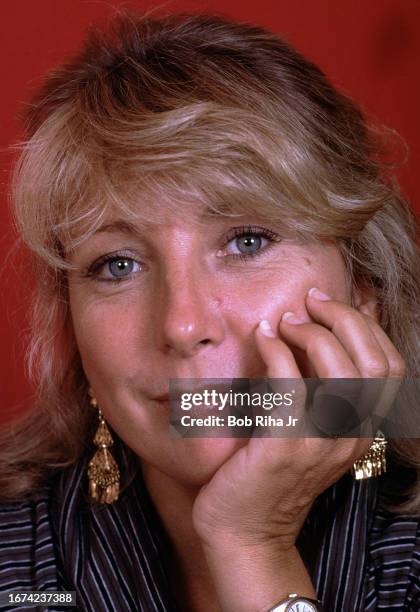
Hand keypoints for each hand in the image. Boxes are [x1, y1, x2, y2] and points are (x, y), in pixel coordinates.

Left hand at [192, 287, 405, 550]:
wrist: (244, 531)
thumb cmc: (270, 473)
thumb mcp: (310, 433)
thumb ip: (322, 393)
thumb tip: (318, 333)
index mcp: (362, 430)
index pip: (390, 365)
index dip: (365, 325)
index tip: (330, 303)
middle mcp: (352, 436)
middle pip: (373, 360)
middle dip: (343, 318)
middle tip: (309, 301)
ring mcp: (322, 442)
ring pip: (342, 369)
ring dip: (312, 332)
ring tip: (284, 321)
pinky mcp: (285, 444)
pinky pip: (291, 382)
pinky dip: (277, 349)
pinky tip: (262, 336)